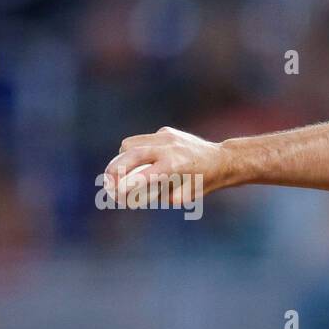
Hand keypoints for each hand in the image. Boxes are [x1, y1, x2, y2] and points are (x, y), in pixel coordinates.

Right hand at [102, 127, 231, 207]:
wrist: (221, 160)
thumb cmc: (203, 182)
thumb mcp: (184, 196)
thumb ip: (159, 195)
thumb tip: (133, 194)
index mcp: (175, 166)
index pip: (144, 175)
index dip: (127, 185)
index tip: (116, 194)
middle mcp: (168, 148)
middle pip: (130, 154)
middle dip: (114, 169)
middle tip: (107, 183)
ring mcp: (166, 136)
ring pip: (131, 144)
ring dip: (122, 159)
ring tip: (122, 173)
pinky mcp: (165, 132)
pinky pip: (142, 141)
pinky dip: (136, 152)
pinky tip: (144, 162)